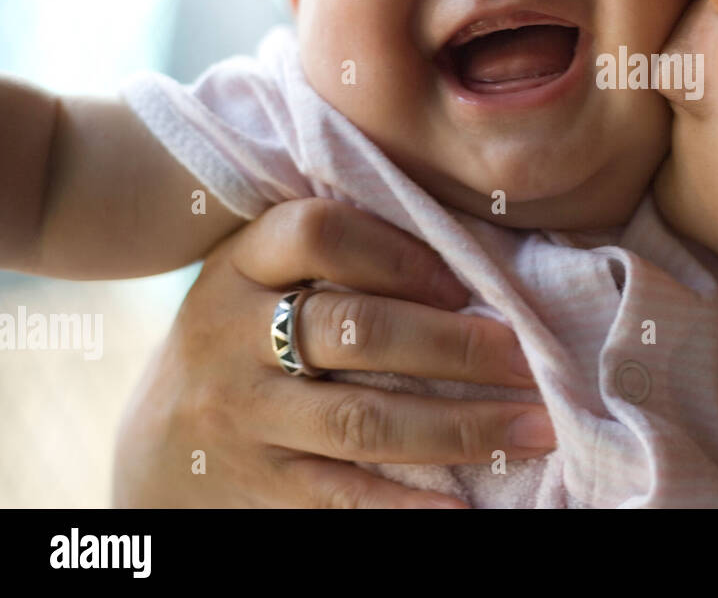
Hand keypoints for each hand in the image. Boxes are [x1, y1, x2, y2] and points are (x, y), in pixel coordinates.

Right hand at [111, 198, 555, 506]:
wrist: (163, 435)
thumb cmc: (252, 329)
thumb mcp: (269, 273)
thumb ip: (346, 253)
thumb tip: (478, 257)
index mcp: (244, 262)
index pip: (318, 233)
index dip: (399, 253)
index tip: (464, 281)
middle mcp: (232, 334)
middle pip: (356, 331)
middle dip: (457, 347)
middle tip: (530, 359)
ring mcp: (242, 414)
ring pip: (361, 419)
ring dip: (459, 427)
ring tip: (532, 427)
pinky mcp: (258, 483)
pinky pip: (339, 495)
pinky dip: (404, 504)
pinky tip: (463, 503)